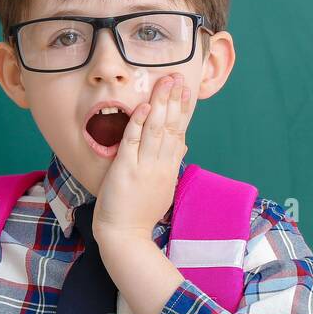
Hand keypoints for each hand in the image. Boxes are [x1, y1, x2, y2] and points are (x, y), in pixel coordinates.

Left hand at [92, 73, 195, 244]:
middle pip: (171, 126)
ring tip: (166, 82)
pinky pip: (133, 141)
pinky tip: (145, 106)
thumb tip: (183, 145)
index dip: (182, 110)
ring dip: (161, 104)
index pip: (179, 133)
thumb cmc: (139, 213)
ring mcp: (144, 166)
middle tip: (178, 77)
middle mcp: (160, 165)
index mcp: (169, 168)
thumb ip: (170, 164)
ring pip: (156, 129)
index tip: (186, 91)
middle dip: (175, 100)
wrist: (126, 236)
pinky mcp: (126, 169)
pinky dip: (139, 122)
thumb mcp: (163, 187)